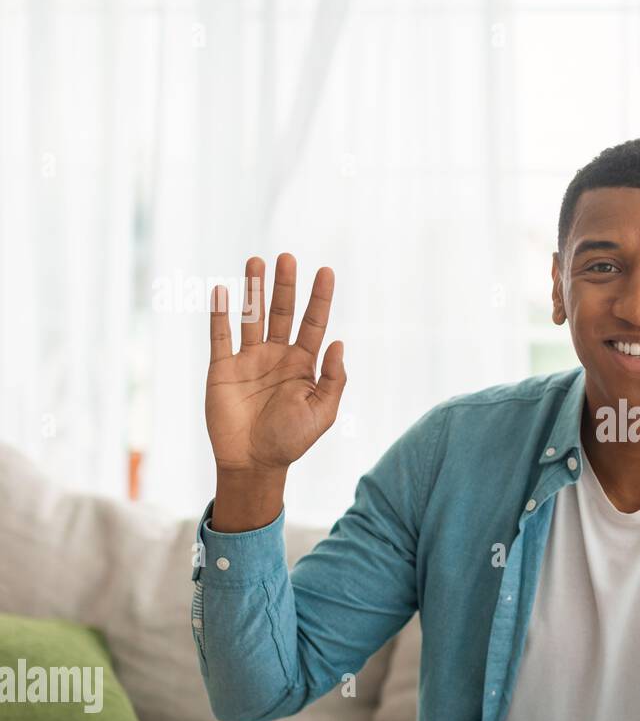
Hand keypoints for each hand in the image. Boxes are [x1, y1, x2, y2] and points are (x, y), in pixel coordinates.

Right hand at [206, 254, 345, 475]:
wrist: (253, 462)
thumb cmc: (291, 440)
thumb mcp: (323, 412)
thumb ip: (333, 379)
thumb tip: (338, 342)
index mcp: (304, 364)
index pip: (314, 323)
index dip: (320, 298)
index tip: (326, 271)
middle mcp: (276, 355)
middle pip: (282, 312)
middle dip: (285, 285)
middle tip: (287, 257)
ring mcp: (248, 359)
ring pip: (251, 317)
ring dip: (254, 290)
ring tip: (256, 261)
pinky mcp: (222, 368)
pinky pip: (220, 337)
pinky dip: (220, 314)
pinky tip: (222, 292)